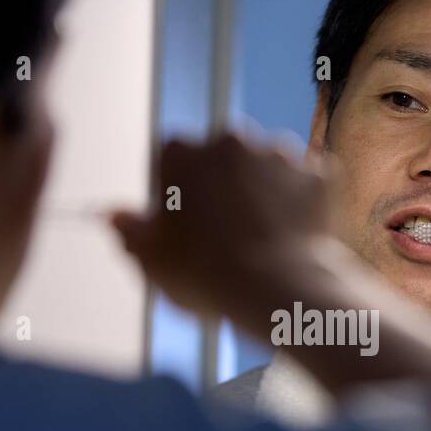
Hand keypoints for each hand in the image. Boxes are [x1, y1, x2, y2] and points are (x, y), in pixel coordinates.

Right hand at [112, 133, 331, 319]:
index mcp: (180, 152)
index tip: (180, 222)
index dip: (173, 193)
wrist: (278, 290)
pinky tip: (288, 235)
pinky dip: (298, 204)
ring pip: (264, 166)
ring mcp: (277, 153)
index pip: (169, 161)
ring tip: (258, 238)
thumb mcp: (151, 260)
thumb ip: (129, 230)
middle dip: (219, 187)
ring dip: (260, 191)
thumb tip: (114, 216)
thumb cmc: (208, 276)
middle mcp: (229, 140)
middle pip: (219, 159)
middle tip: (221, 234)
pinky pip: (304, 183)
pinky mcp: (316, 173)